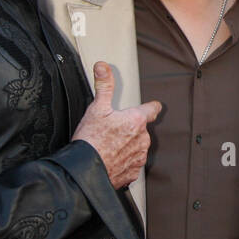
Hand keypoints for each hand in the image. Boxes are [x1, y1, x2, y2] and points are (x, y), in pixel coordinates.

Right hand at [71, 62, 161, 189]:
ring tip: (109, 145)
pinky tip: (111, 159)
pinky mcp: (133, 172)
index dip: (151, 107)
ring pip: (137, 147)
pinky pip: (131, 163)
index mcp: (136, 121)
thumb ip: (104, 85)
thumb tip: (103, 67)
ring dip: (127, 145)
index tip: (153, 106)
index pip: (152, 109)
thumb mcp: (96, 108)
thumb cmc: (91, 140)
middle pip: (141, 129)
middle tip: (112, 131)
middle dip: (130, 129)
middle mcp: (142, 139)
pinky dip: (123, 161)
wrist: (85, 170)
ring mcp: (139, 157)